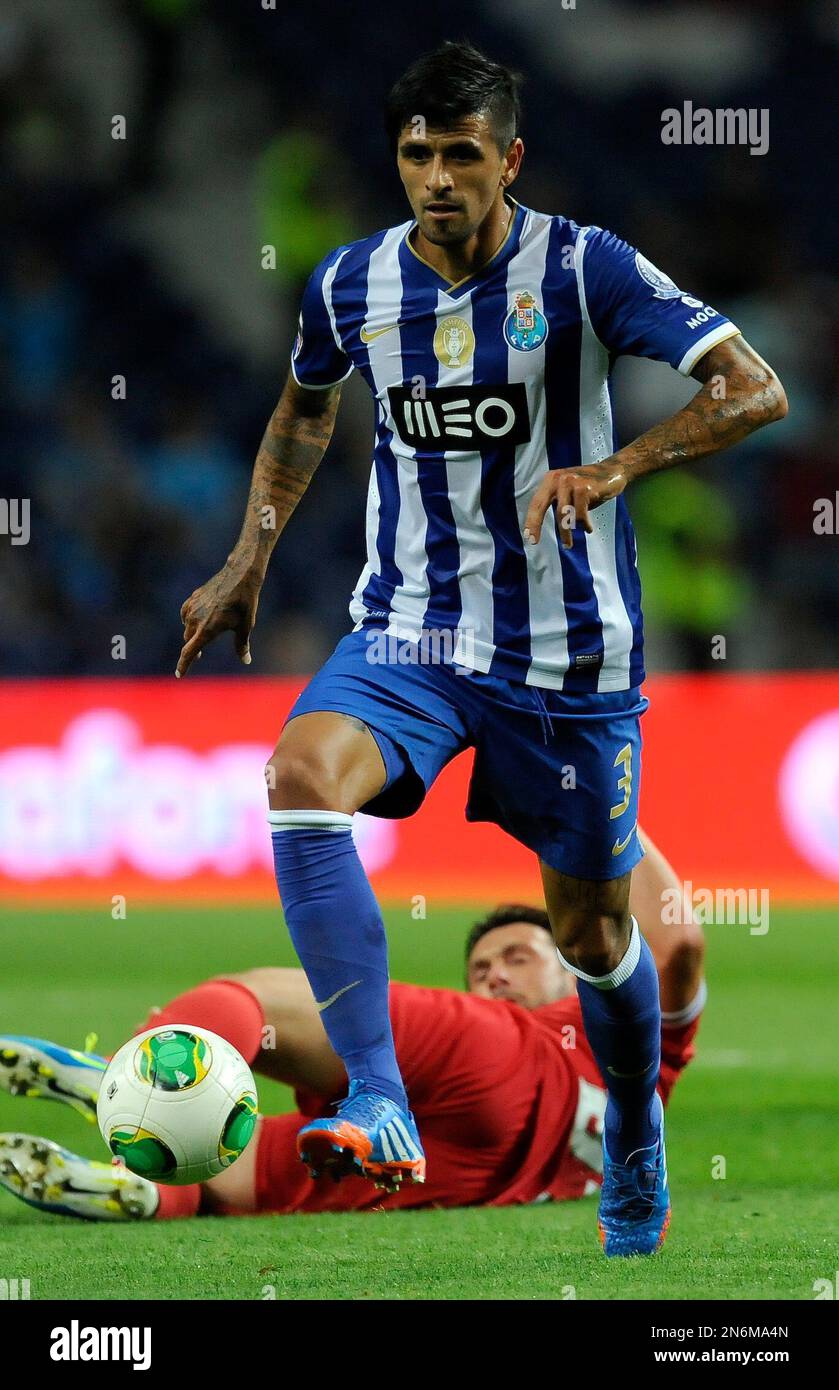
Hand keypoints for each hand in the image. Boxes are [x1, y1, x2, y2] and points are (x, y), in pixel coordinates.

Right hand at [176, 559, 262, 677]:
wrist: (239, 576)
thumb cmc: (245, 603)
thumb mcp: (246, 626)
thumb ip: (242, 645)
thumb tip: (246, 660)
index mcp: (207, 629)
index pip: (189, 652)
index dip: (183, 665)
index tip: (179, 675)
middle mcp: (196, 619)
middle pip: (188, 641)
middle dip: (192, 650)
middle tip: (198, 656)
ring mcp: (193, 607)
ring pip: (187, 627)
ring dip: (192, 634)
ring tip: (203, 635)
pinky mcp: (193, 598)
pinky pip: (186, 614)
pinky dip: (189, 620)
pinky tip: (197, 620)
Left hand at [523, 458, 627, 548]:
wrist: (612, 472)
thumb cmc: (589, 486)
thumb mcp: (568, 491)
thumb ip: (556, 502)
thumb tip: (544, 523)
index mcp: (551, 480)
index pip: (536, 502)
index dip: (531, 520)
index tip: (528, 536)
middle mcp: (558, 479)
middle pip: (542, 506)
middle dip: (536, 525)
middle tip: (534, 541)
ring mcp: (571, 482)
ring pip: (562, 514)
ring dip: (566, 533)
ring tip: (568, 544)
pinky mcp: (585, 488)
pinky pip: (580, 514)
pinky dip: (584, 524)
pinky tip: (588, 528)